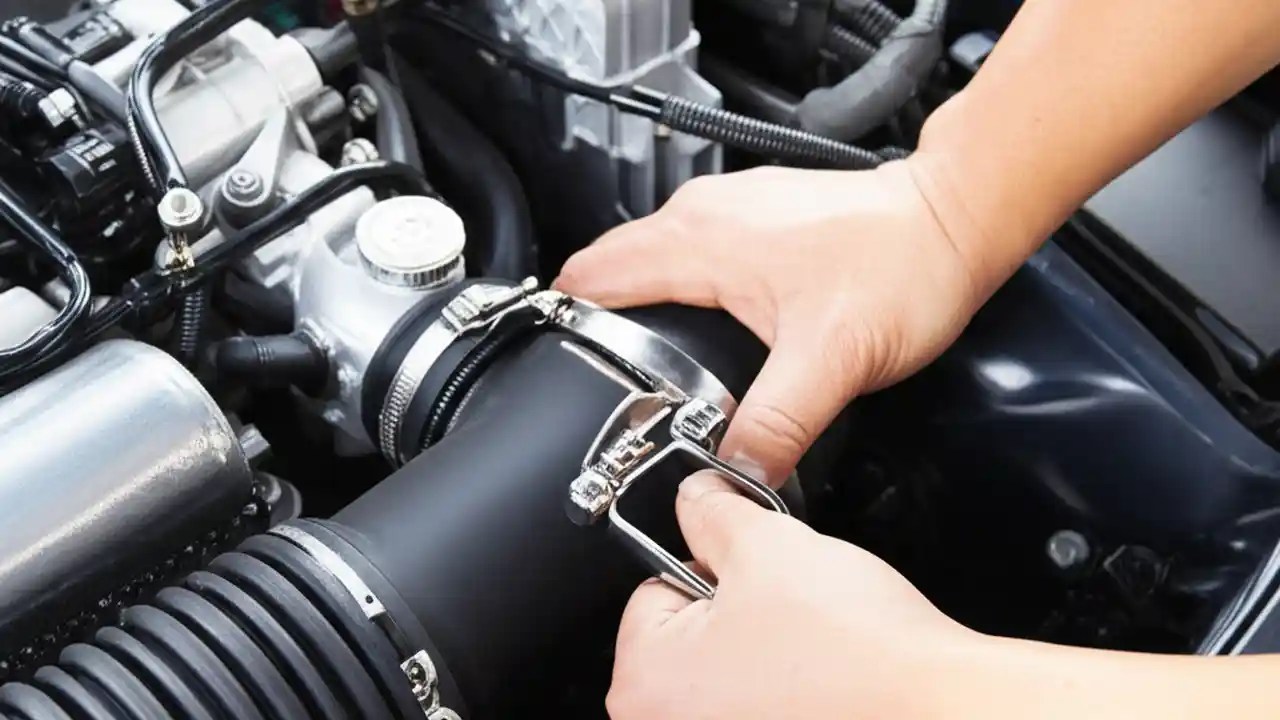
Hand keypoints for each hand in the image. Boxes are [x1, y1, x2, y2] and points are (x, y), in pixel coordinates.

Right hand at [555, 160, 983, 483]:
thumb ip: (774, 426)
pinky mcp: (755, 215)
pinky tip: (697, 321)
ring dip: (634, 299)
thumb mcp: (832, 362)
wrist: (954, 221)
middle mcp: (704, 213)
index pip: (593, 275)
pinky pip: (686, 247)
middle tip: (600, 378)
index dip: (568, 322)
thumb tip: (730, 474)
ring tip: (640, 358)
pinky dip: (673, 283)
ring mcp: (730, 209)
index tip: (556, 362)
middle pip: (611, 264)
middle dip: (594, 317)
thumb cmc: (902, 266)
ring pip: (648, 254)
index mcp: (699, 241)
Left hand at [606, 471, 983, 718]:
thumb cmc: (854, 652)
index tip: (754, 571)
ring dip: (764, 651)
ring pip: (730, 673)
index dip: (713, 565)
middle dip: (737, 609)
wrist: (939, 710)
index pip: (655, 588)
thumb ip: (713, 512)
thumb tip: (695, 497)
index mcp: (644, 684)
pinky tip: (825, 684)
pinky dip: (790, 691)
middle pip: (689, 634)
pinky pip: (764, 706)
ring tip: (813, 646)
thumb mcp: (766, 545)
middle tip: (790, 607)